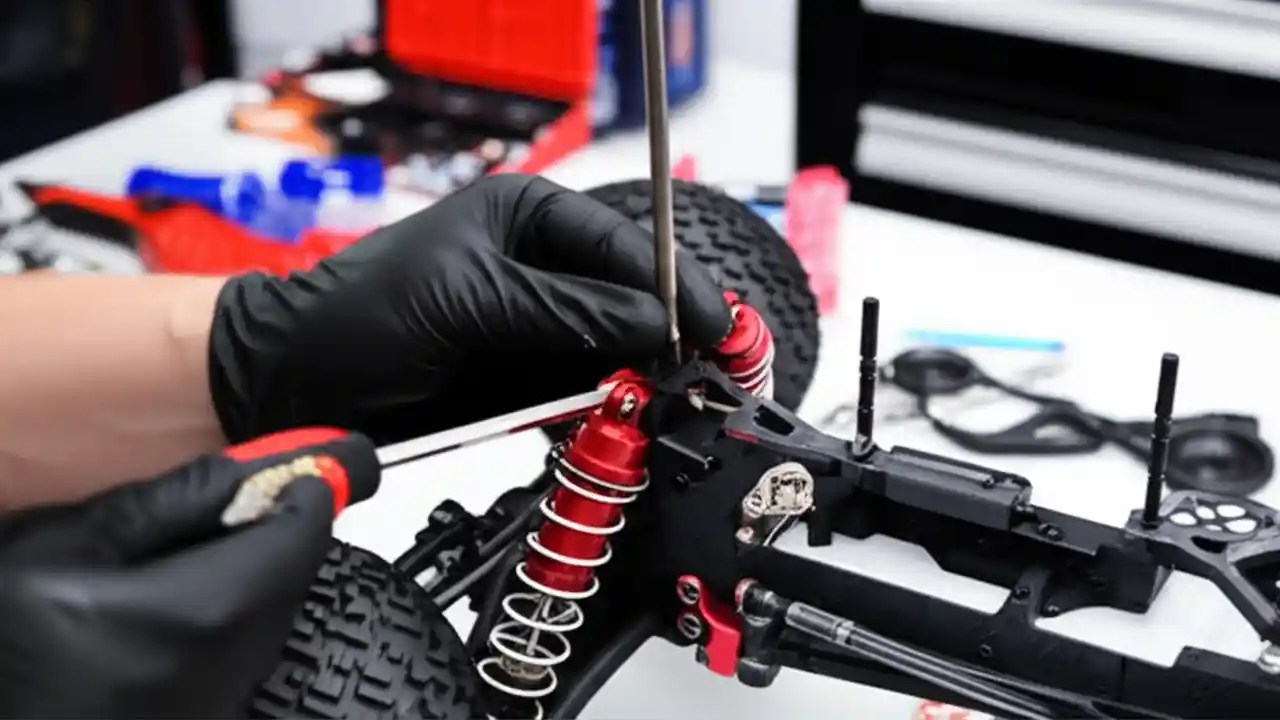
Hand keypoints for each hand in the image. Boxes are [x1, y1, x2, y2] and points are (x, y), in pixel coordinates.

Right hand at [0, 428, 379, 717]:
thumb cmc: (8, 649)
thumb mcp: (61, 549)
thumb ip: (164, 505)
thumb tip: (244, 470)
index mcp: (201, 609)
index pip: (302, 534)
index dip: (312, 485)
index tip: (320, 459)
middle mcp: (229, 666)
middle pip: (296, 575)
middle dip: (284, 526)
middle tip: (262, 488)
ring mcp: (222, 702)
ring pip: (275, 615)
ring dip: (260, 570)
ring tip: (208, 541)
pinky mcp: (208, 716)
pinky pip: (245, 651)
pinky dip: (233, 613)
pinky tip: (183, 597)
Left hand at [208, 174, 731, 443]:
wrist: (297, 383)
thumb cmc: (360, 312)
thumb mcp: (472, 300)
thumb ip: (569, 312)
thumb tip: (656, 322)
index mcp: (526, 218)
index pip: (623, 246)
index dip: (672, 284)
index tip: (710, 324)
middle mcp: (538, 268)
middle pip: (629, 299)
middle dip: (665, 334)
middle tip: (704, 368)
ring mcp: (533, 326)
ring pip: (614, 350)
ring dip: (640, 376)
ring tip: (669, 398)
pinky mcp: (523, 379)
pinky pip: (584, 391)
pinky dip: (605, 407)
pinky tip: (620, 415)